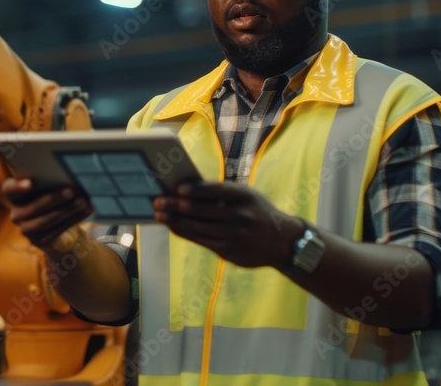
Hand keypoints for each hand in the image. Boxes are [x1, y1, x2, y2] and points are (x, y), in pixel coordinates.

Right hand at [1, 177, 93, 253]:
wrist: (55, 225)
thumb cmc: (50, 197)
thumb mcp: (46, 188)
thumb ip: (49, 181)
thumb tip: (69, 174)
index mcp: (14, 196)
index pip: (8, 190)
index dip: (17, 187)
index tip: (29, 183)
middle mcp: (16, 214)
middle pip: (33, 207)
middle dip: (54, 199)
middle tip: (72, 190)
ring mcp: (26, 230)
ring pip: (46, 221)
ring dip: (67, 210)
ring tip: (83, 201)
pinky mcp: (40, 241)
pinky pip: (57, 230)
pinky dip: (74, 219)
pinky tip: (86, 210)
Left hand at [152, 181, 296, 267]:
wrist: (283, 243)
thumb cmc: (258, 213)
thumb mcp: (249, 198)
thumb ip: (224, 195)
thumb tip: (188, 190)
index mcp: (245, 197)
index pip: (218, 191)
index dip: (197, 190)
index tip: (178, 188)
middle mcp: (240, 216)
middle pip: (202, 210)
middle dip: (176, 206)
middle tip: (157, 201)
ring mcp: (234, 235)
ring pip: (198, 227)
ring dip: (175, 220)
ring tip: (159, 214)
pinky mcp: (229, 251)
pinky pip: (201, 241)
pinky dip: (184, 232)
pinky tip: (172, 227)